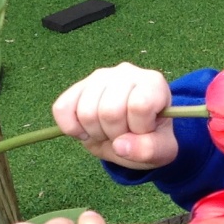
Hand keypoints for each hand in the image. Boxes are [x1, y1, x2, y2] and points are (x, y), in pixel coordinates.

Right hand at [52, 63, 178, 169]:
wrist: (132, 134)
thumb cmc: (150, 137)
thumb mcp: (162, 150)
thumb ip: (150, 149)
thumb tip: (120, 146)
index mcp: (153, 83)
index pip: (139, 106)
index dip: (138, 129)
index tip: (143, 132)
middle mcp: (126, 73)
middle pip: (109, 111)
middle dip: (115, 134)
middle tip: (123, 135)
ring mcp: (100, 77)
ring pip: (85, 112)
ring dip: (95, 133)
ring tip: (108, 132)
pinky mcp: (78, 87)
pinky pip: (62, 108)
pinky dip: (71, 128)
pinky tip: (86, 131)